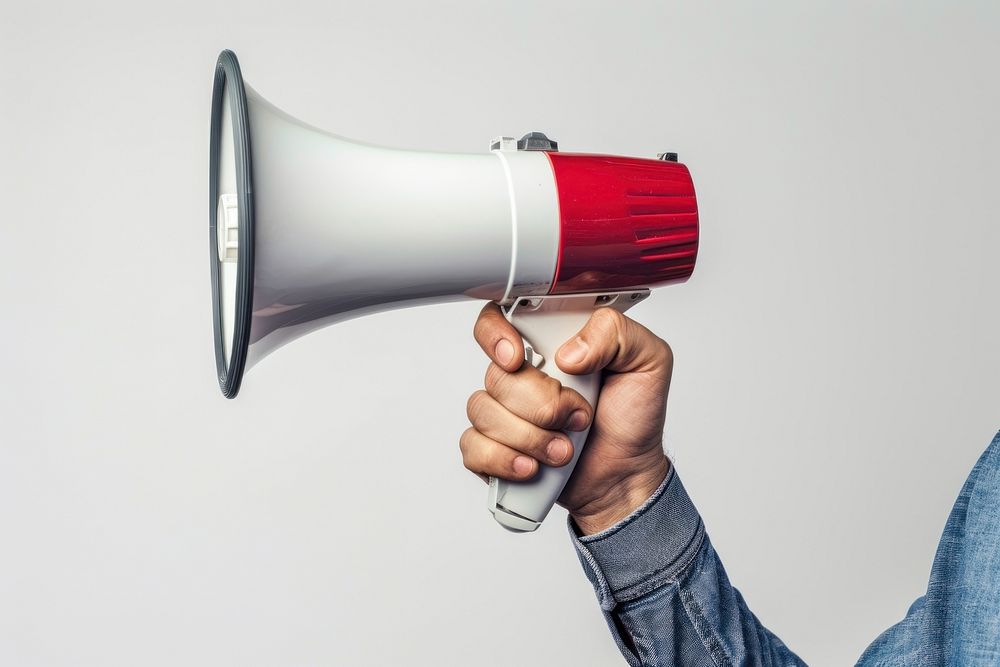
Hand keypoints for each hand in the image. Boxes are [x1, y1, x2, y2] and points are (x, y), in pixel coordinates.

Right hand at [462, 303, 672, 534]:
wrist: (628, 475)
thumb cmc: (635, 417)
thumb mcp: (649, 361)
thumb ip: (615, 333)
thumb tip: (568, 352)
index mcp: (550, 344)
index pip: (498, 319)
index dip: (496, 336)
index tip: (516, 359)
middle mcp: (521, 375)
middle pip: (496, 376)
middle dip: (541, 405)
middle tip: (579, 417)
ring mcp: (503, 413)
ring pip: (483, 412)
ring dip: (530, 438)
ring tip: (565, 449)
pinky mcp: (493, 449)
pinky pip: (473, 447)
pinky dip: (504, 460)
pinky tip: (533, 466)